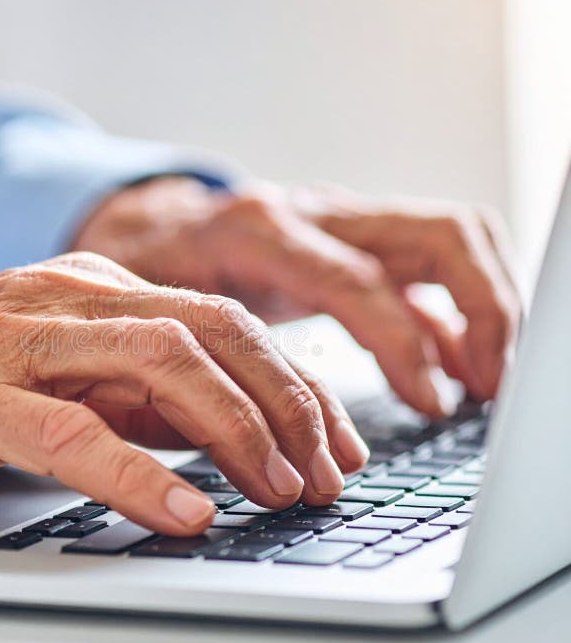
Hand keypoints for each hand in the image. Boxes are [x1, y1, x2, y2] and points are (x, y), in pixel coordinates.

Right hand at [0, 252, 367, 533]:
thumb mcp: (58, 377)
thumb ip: (133, 395)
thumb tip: (216, 430)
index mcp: (97, 291)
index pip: (223, 322)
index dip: (293, 381)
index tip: (334, 442)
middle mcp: (68, 299)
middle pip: (211, 333)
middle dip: (288, 403)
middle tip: (328, 473)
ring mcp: (18, 338)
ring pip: (159, 364)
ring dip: (237, 431)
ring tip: (281, 489)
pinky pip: (71, 429)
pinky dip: (138, 471)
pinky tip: (187, 509)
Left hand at [74, 178, 520, 417]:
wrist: (154, 224)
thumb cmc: (152, 271)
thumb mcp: (160, 310)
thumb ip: (203, 353)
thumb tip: (244, 429)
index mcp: (260, 231)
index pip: (360, 280)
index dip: (403, 345)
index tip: (430, 405)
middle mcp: (315, 212)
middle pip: (439, 235)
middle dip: (485, 310)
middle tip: (490, 386)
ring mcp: (343, 219)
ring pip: (451, 238)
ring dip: (486, 308)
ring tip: (486, 380)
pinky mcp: (355, 239)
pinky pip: (426, 267)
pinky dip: (452, 314)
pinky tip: (455, 366)